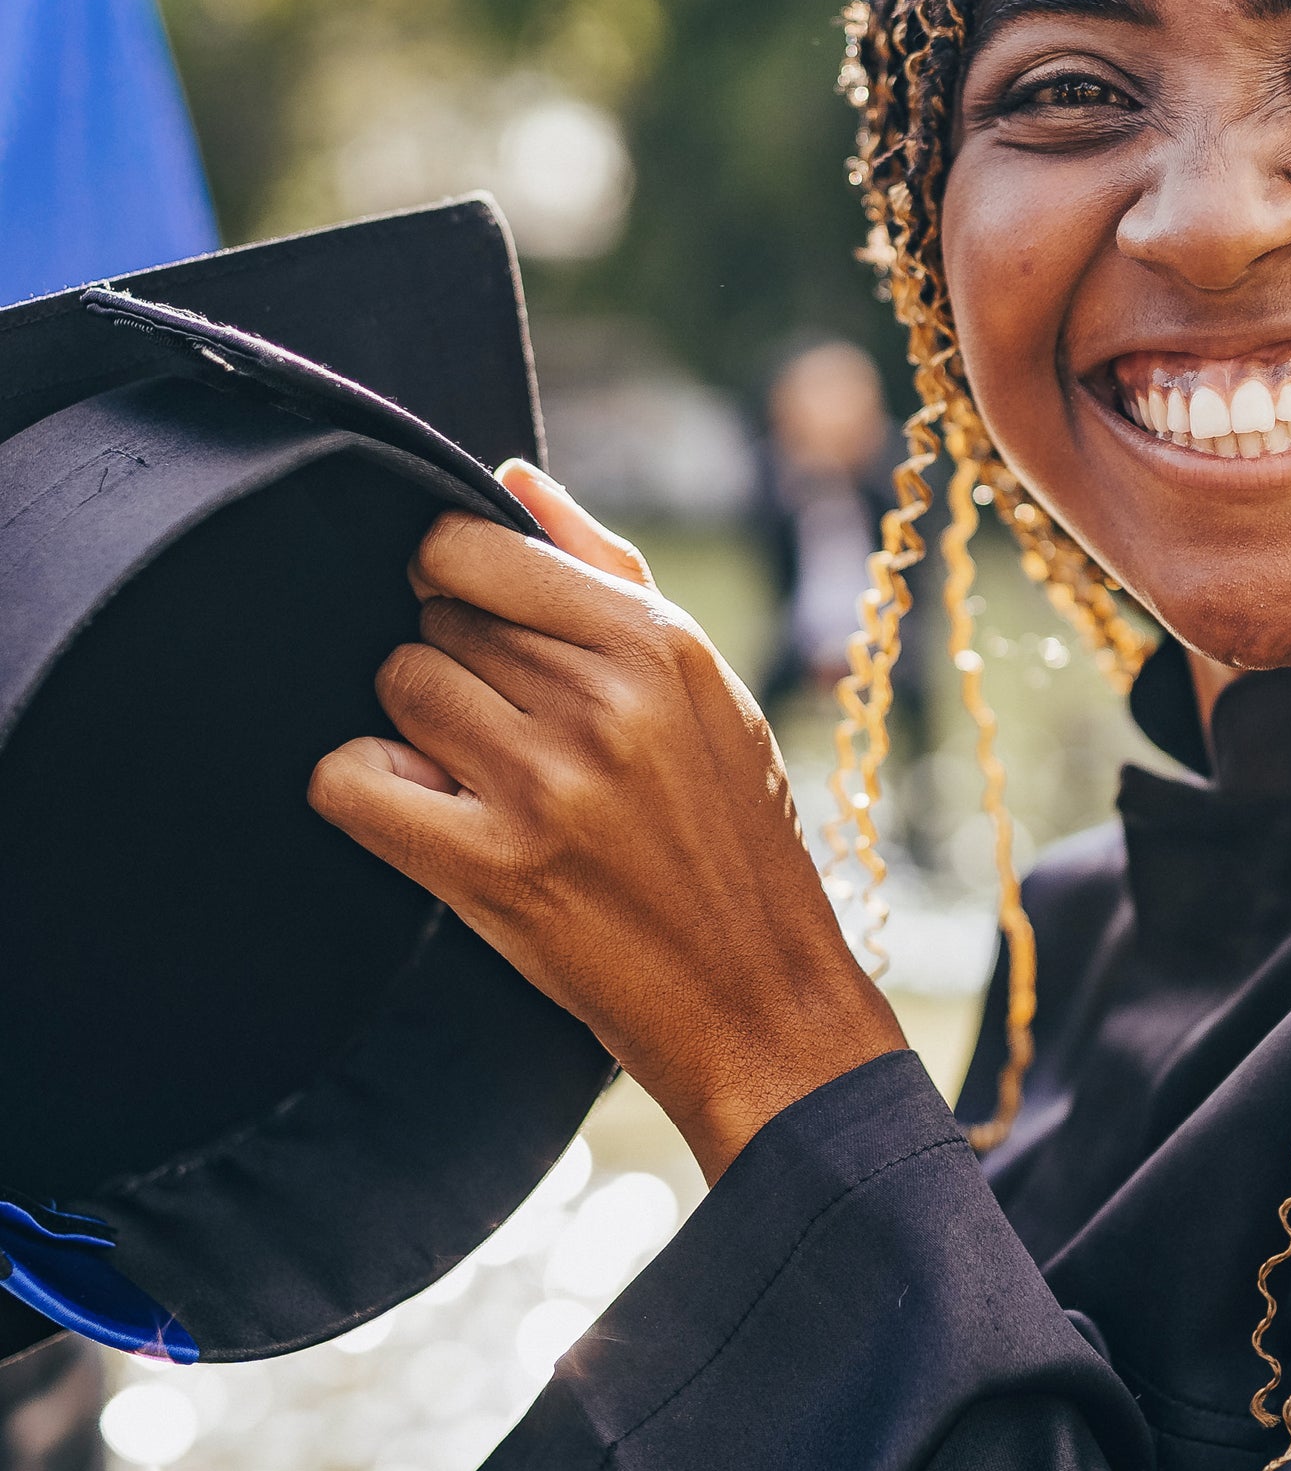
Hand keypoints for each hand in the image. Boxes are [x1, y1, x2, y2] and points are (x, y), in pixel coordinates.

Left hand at [308, 462, 904, 1181]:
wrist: (760, 993)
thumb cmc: (736, 835)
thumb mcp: (706, 686)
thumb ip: (607, 572)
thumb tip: (513, 477)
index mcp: (656, 642)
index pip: (469, 546)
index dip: (452, 580)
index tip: (477, 624)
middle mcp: (601, 701)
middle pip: (432, 620)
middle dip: (454, 664)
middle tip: (507, 727)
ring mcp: (544, 784)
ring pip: (395, 688)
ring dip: (417, 729)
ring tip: (479, 773)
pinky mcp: (492, 868)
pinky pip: (350, 780)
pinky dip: (368, 791)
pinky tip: (425, 812)